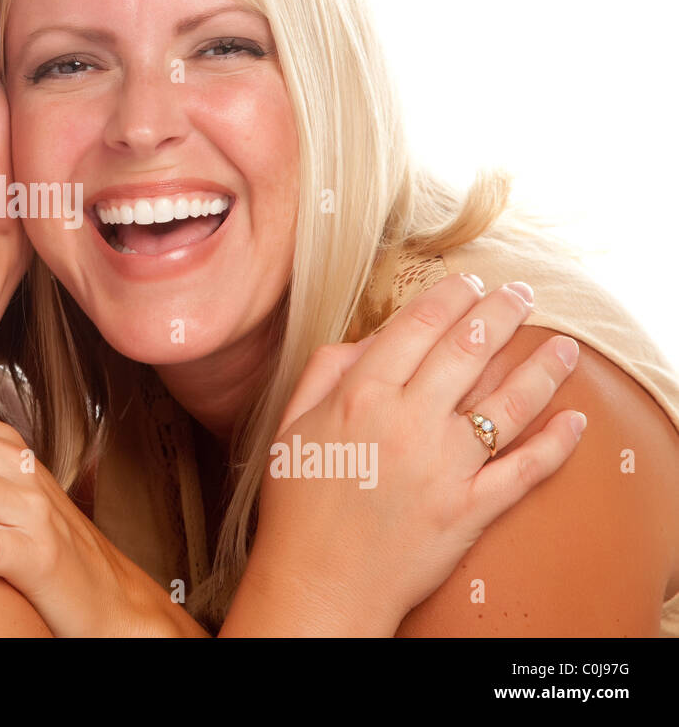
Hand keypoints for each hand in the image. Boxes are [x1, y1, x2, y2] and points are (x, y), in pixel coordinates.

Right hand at [227, 273, 584, 634]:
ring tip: (564, 347)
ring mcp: (444, 467)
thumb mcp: (290, 425)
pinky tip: (574, 421)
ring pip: (507, 403)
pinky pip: (524, 470)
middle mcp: (408, 422)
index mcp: (361, 396)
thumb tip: (367, 340)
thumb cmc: (298, 506)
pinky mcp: (469, 509)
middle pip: (468, 351)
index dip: (449, 297)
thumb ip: (325, 372)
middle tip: (520, 293)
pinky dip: (555, 444)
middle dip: (500, 313)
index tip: (469, 281)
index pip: (417, 326)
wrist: (317, 584)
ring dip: (542, 369)